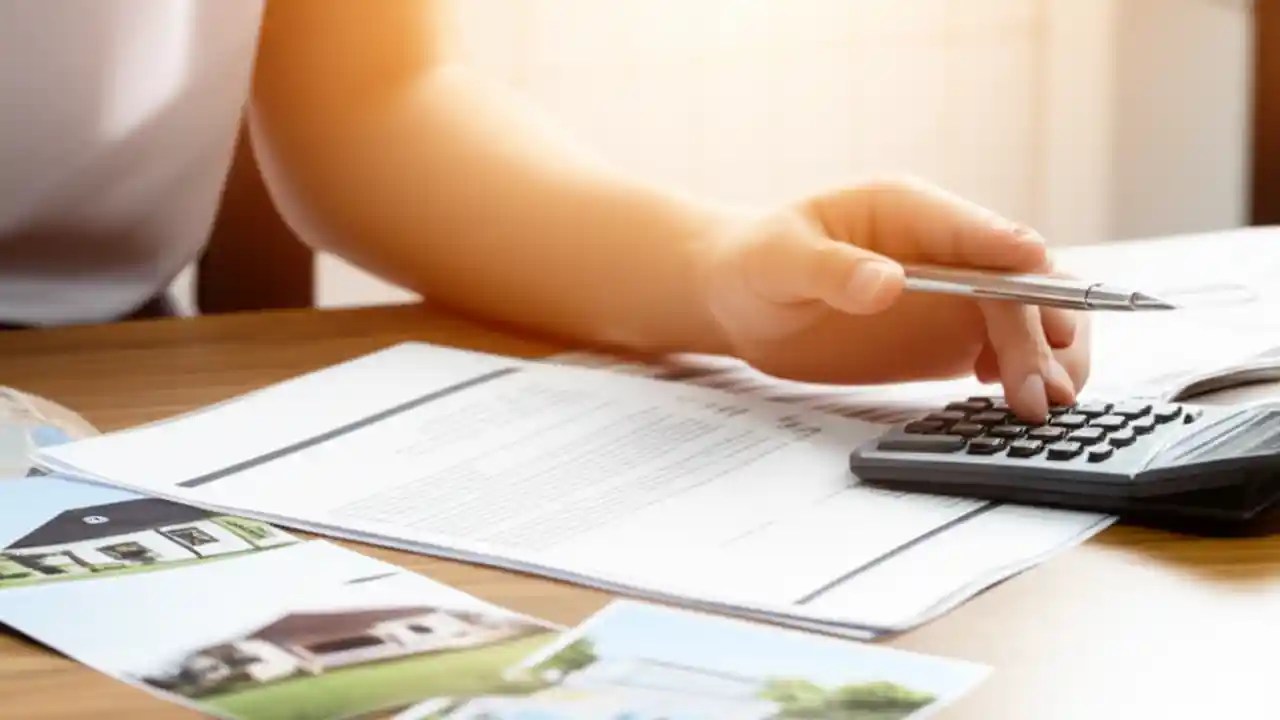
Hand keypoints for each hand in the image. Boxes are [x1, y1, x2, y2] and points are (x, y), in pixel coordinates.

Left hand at [701, 178, 1089, 421]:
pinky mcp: (950, 338)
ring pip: (1029, 318)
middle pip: (1019, 283)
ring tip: (1041, 403)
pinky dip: (1022, 375)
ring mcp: (955, 296)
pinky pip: (1005, 352)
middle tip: (1037, 386)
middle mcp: (947, 250)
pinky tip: (1014, 403)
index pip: (978, 231)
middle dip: (1037, 330)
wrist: (743, 300)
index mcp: (910, 210)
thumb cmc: (757, 263)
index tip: (1042, 285)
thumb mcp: (780, 261)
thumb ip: (831, 270)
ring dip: (1046, 357)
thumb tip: (886, 284)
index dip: (1015, 259)